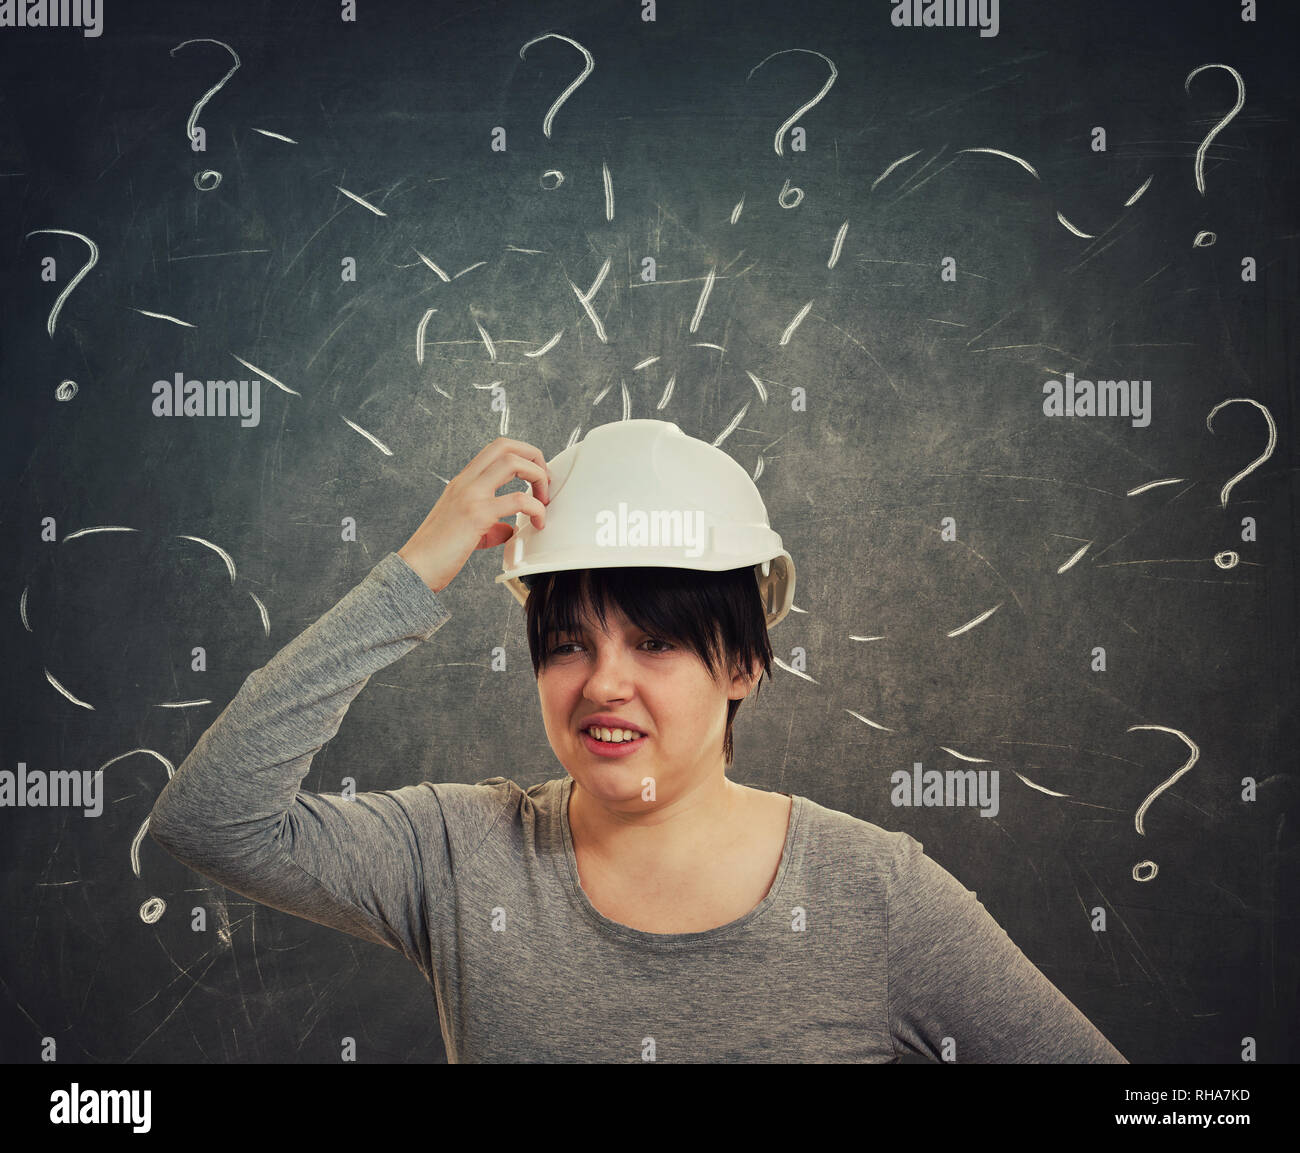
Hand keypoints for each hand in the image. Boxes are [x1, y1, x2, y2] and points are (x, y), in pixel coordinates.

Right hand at [397, 437, 551, 592]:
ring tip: (544, 501)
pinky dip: (536, 508)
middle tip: (546, 482)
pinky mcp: (476, 514)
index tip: (536, 476)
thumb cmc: (437, 552)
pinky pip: (517, 500)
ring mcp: (470, 495)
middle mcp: (466, 482)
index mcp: (463, 482)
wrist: (416, 568)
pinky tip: (537, 522)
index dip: (523, 455)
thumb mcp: (468, 531)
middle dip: (534, 457)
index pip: (496, 448)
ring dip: (537, 477)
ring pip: (512, 462)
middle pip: (506, 445)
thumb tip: (510, 529)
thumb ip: (491, 525)